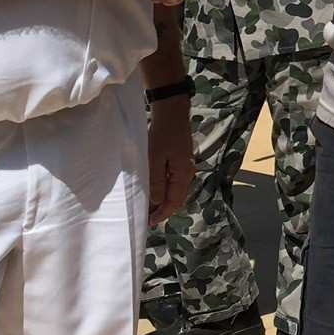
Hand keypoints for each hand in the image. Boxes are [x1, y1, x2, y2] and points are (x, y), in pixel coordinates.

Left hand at [146, 88, 193, 224]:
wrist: (171, 111)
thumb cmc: (162, 135)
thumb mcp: (156, 160)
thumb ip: (156, 182)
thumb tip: (157, 203)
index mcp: (183, 175)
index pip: (174, 202)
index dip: (162, 214)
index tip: (148, 222)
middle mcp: (187, 173)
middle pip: (176, 198)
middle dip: (162, 209)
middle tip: (147, 217)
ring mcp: (184, 166)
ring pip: (174, 189)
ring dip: (162, 199)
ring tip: (148, 206)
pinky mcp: (179, 159)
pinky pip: (172, 180)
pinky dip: (163, 188)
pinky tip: (154, 188)